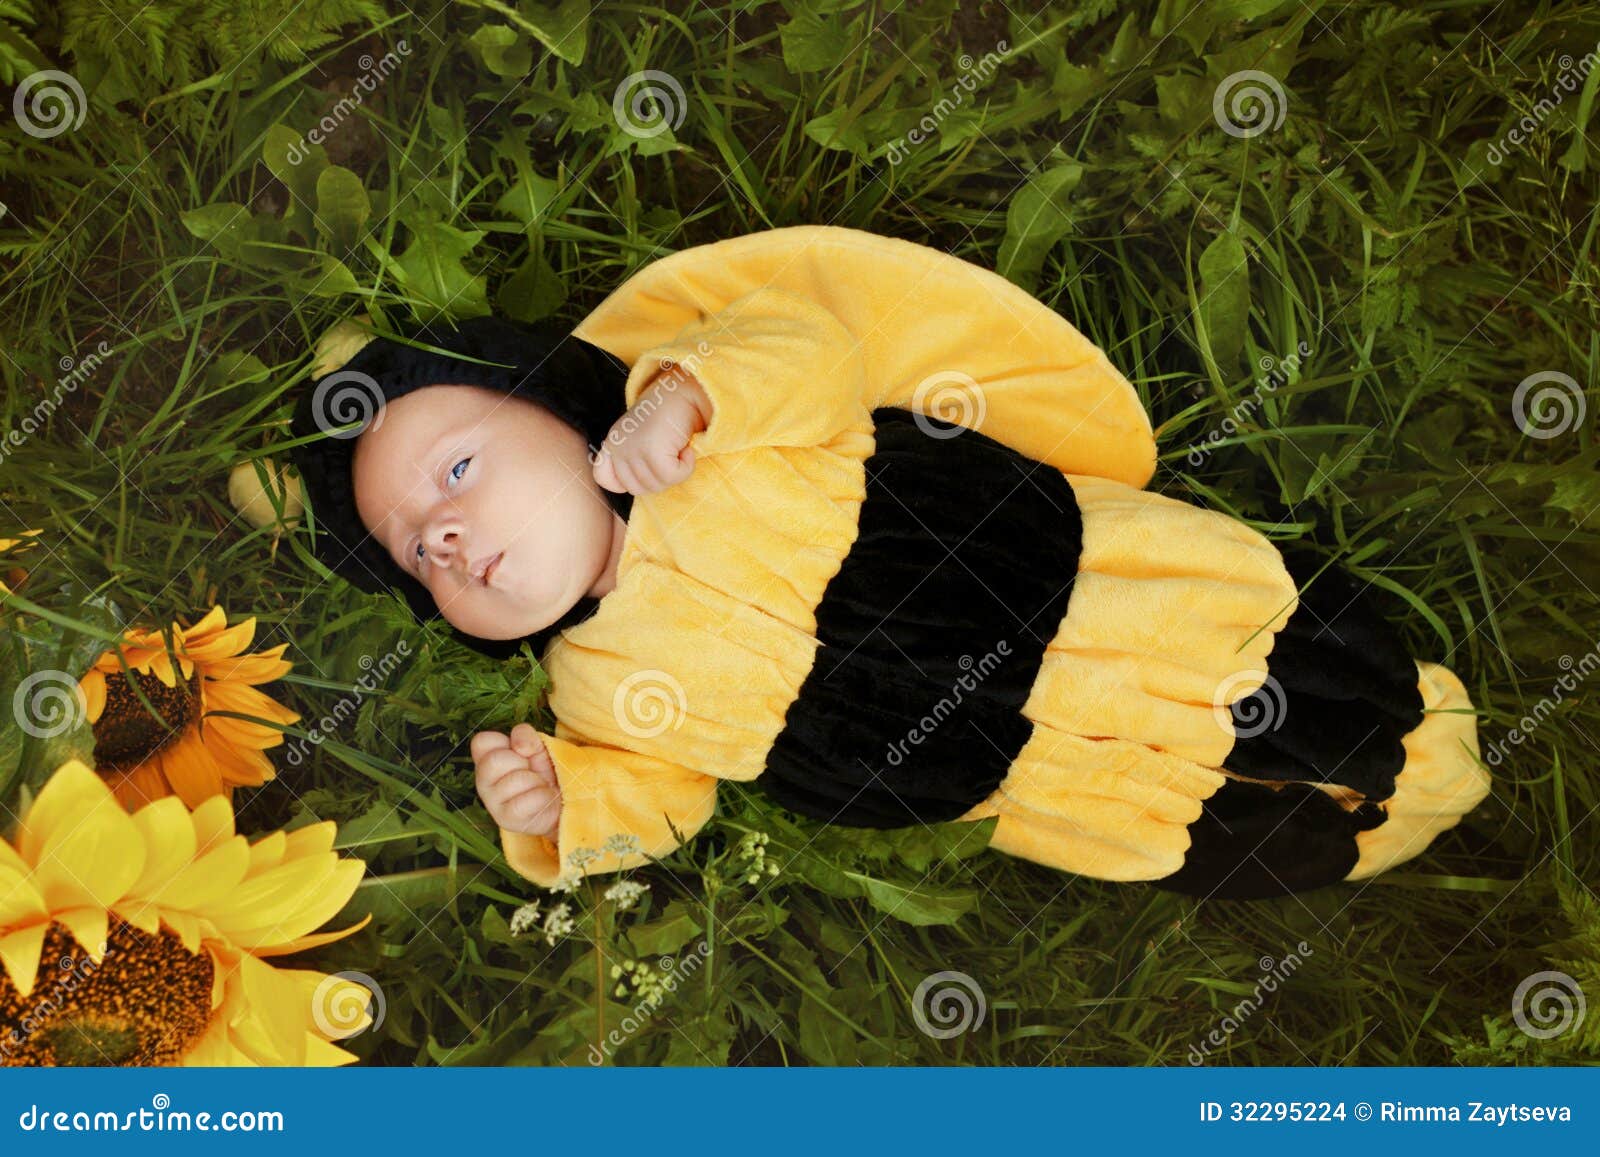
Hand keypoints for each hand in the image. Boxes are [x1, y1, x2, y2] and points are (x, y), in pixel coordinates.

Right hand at [472, 723, 561, 837]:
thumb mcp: (538, 746)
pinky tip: (544, 798)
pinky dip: (542, 797)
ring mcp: (491, 802)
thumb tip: (520, 746)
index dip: (505, 741)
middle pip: (494, 761)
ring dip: (536, 781)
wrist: (562, 802)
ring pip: (515, 780)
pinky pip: (525, 802)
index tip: (521, 751)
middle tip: (531, 771)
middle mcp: (483, 781)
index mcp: (486, 759)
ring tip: (539, 786)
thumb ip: (526, 736)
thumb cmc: (545, 771)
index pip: (481, 742)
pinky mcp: (505, 819)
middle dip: (522, 762)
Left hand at [592, 365, 710, 494]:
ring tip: (679, 448)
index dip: (626, 482)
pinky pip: (672, 477)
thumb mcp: (641, 438)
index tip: (647, 469)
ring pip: (656, 485)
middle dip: (660, 479)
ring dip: (676, 472)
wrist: (685, 390)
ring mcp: (633, 448)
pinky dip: (686, 468)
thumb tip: (642, 486)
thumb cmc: (669, 416)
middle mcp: (618, 446)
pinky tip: (687, 449)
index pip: (602, 477)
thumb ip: (634, 460)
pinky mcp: (651, 450)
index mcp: (613, 443)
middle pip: (637, 489)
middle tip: (672, 456)